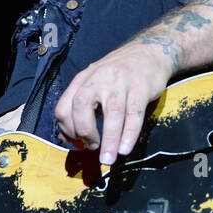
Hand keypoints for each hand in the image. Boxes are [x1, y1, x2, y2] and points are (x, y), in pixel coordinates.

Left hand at [54, 40, 177, 164]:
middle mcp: (98, 78)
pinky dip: (129, 134)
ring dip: (109, 140)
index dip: (67, 131)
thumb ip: (80, 108)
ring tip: (108, 159)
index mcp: (82, 80)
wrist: (148, 52)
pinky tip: (124, 149)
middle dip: (84, 132)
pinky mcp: (141, 87)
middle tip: (93, 148)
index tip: (79, 144)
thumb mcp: (93, 84)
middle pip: (82, 105)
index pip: (63, 107)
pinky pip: (134, 114)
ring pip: (113, 113)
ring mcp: (121, 82)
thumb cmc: (117, 76)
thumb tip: (68, 139)